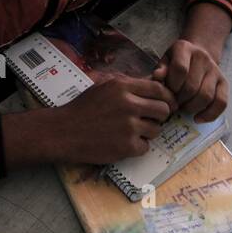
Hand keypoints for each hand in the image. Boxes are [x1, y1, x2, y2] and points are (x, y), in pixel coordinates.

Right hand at [53, 77, 176, 164]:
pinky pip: (145, 147)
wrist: (63, 132)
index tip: (168, 103)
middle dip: (160, 116)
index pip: (158, 89)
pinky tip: (123, 143)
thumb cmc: (83, 108)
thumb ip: (128, 85)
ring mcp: (129, 127)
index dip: (167, 97)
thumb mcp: (103, 87)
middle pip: (163, 109)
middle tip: (151, 120)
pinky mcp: (127, 147)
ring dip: (148, 132)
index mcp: (122, 87)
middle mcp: (128, 104)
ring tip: (131, 132)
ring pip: (156, 130)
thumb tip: (154, 86)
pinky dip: (137, 147)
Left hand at [153, 39, 228, 121]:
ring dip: (192, 108)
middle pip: (192, 86)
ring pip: (206, 96)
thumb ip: (160, 69)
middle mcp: (202, 57)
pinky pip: (221, 102)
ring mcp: (215, 70)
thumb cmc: (175, 61)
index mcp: (184, 48)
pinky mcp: (224, 82)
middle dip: (180, 100)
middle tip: (173, 104)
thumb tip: (157, 77)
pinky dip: (210, 114)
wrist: (196, 54)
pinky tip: (197, 118)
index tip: (167, 93)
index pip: (180, 69)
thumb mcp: (165, 60)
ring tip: (183, 108)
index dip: (172, 85)